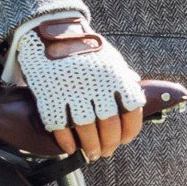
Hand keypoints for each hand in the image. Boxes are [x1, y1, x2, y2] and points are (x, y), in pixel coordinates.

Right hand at [16, 20, 144, 160]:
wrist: (49, 32)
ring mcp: (72, 91)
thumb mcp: (109, 57)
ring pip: (86, 131)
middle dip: (109, 144)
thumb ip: (123, 76)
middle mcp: (97, 85)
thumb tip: (138, 86)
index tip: (124, 140)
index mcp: (116, 76)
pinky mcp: (50, 96)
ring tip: (91, 153)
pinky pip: (60, 128)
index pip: (132, 113)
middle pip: (109, 126)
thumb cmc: (84, 49)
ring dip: (90, 147)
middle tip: (106, 152)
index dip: (129, 131)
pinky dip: (67, 142)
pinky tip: (71, 146)